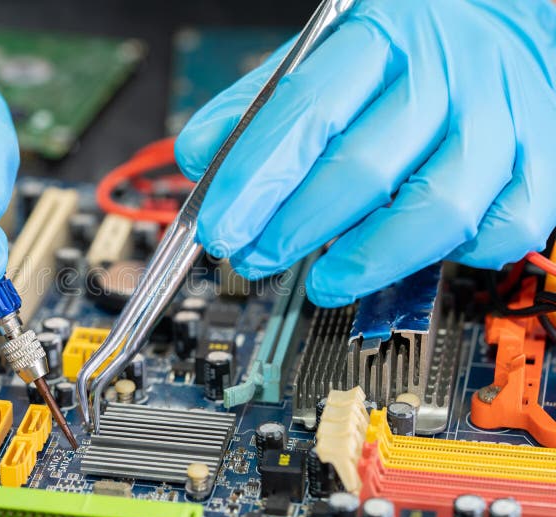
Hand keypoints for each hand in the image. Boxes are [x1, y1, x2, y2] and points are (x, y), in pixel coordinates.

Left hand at [175, 0, 555, 306]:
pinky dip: (453, 255)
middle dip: (295, 229)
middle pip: (364, 169)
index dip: (256, 180)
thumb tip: (202, 154)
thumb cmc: (417, 38)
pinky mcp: (544, 163)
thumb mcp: (332, 45)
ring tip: (325, 282)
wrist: (522, 10)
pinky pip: (503, 229)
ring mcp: (503, 120)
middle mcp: (449, 74)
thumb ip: (264, 99)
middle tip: (256, 257)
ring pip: (438, 212)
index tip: (221, 228)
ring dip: (368, 260)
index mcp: (383, 33)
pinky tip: (413, 250)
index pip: (306, 113)